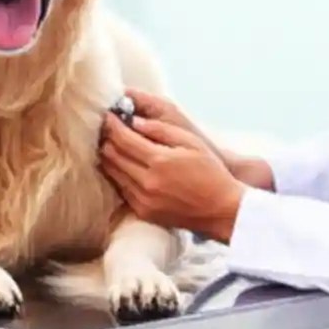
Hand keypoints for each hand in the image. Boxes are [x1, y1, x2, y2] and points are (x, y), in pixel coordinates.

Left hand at [99, 112, 245, 243]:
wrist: (221, 209)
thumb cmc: (210, 172)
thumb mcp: (191, 141)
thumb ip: (161, 129)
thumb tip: (134, 121)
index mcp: (159, 161)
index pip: (123, 139)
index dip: (113, 125)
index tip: (109, 116)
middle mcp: (147, 182)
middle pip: (112, 156)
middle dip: (107, 138)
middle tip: (108, 128)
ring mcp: (143, 200)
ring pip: (113, 173)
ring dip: (109, 157)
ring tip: (112, 144)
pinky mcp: (144, 212)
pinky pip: (122, 190)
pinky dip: (118, 175)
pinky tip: (123, 166)